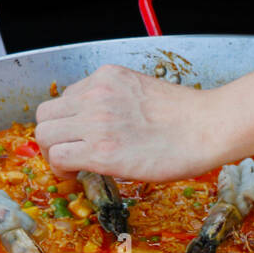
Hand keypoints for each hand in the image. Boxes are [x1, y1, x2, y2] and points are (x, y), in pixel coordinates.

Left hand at [35, 65, 228, 182]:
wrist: (208, 128)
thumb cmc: (188, 118)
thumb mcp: (143, 94)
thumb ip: (117, 103)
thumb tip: (106, 128)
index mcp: (107, 78)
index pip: (66, 98)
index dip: (68, 122)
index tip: (78, 137)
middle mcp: (95, 94)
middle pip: (45, 114)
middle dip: (52, 137)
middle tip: (67, 153)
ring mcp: (96, 121)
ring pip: (45, 135)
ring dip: (53, 153)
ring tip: (71, 166)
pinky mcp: (101, 149)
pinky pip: (59, 157)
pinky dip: (61, 169)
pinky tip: (77, 175)